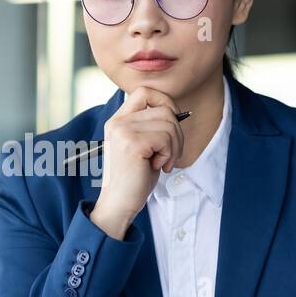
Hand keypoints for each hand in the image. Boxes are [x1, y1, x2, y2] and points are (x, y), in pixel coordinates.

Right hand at [89, 86, 184, 238]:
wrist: (118, 205)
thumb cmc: (134, 179)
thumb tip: (178, 111)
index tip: (170, 125)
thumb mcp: (144, 147)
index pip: (145, 91)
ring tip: (162, 162)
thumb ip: (153, 126)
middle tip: (170, 153)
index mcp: (118, 120)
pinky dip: (169, 154)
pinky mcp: (132, 143)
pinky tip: (158, 167)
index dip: (165, 102)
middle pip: (163, 108)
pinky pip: (166, 138)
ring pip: (169, 123)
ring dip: (174, 146)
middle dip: (177, 131)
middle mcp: (117, 122)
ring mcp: (123, 131)